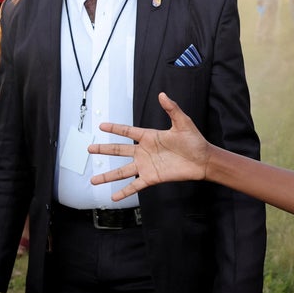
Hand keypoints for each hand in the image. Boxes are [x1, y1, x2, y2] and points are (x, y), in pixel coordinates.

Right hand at [89, 92, 209, 199]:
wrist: (203, 160)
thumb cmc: (194, 141)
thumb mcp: (182, 122)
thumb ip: (171, 109)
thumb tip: (162, 95)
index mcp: (149, 137)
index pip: (127, 131)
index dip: (114, 128)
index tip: (102, 126)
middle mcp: (144, 152)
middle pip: (118, 151)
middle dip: (103, 150)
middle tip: (89, 149)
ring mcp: (146, 166)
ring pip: (122, 171)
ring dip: (107, 176)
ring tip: (93, 180)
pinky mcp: (151, 178)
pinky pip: (134, 186)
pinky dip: (123, 192)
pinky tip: (113, 197)